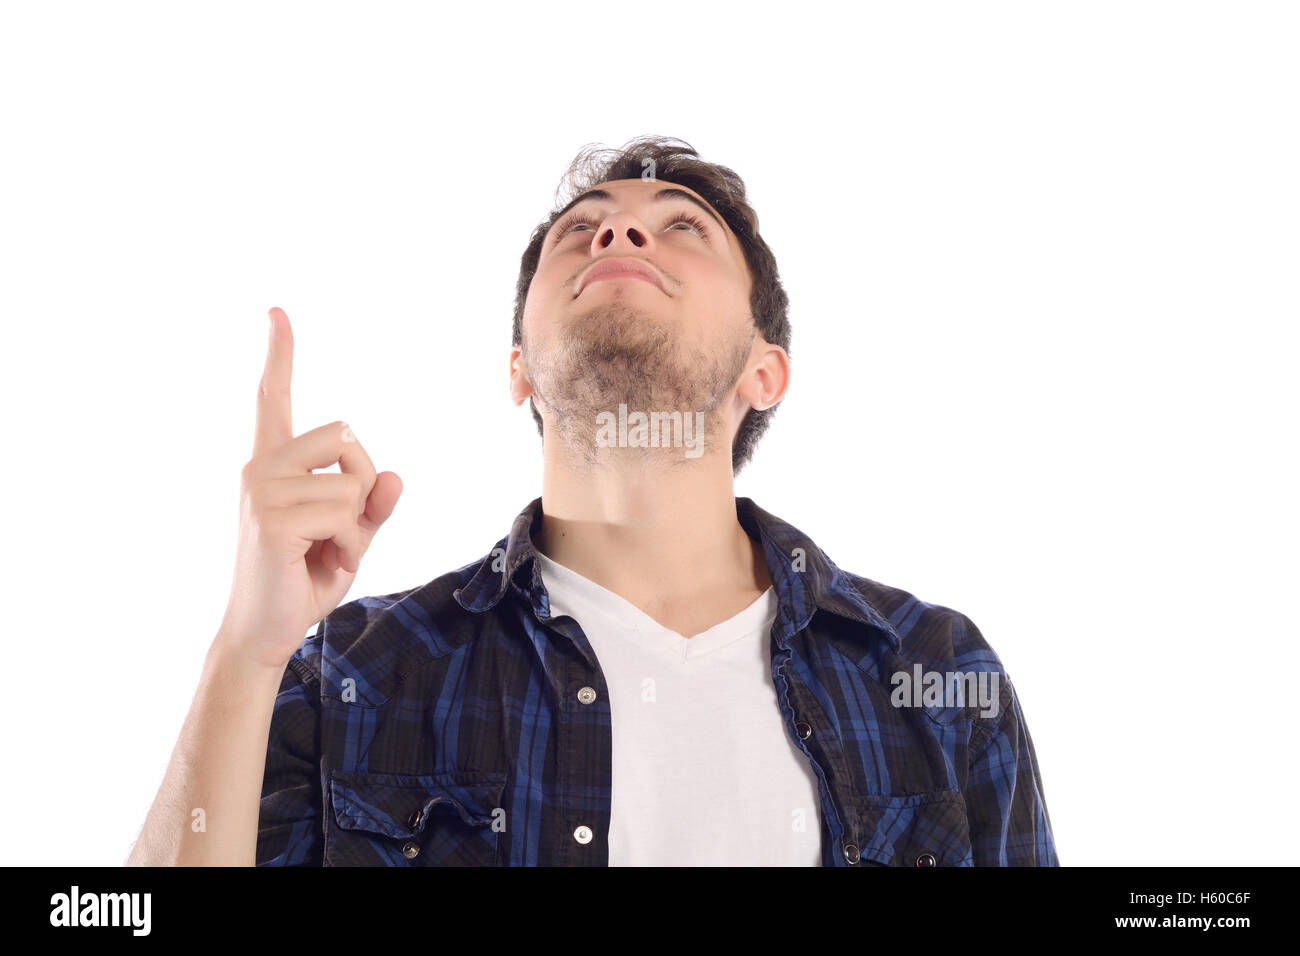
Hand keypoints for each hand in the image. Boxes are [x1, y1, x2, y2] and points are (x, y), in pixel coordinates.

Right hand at [217, 307, 401, 670]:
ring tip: (325, 552)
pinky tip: (321, 563)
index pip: (273, 399)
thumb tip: (395, 476)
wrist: (266, 634)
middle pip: (348, 437)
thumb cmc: (303, 581)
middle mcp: (260, 467)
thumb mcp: (350, 538)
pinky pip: (346, 512)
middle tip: (339, 531)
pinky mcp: (272, 519)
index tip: (277, 312)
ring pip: (354, 480)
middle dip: (362, 484)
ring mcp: (261, 490)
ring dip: (357, 524)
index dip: (280, 355)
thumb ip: (372, 505)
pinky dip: (350, 544)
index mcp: (274, 464)